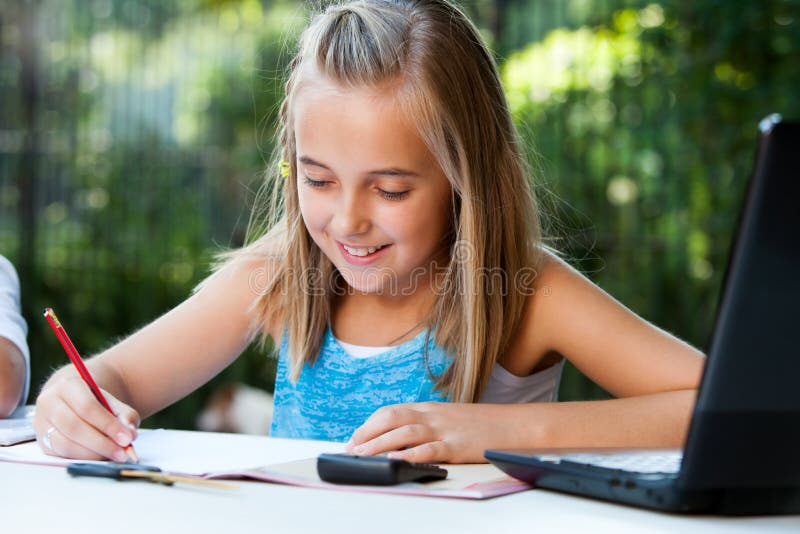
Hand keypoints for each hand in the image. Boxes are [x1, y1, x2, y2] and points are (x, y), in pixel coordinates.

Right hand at [34, 373, 139, 461]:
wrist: (73, 398)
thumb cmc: (96, 401)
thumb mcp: (113, 402)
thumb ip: (125, 415)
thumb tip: (130, 434)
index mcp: (67, 385)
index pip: (87, 407)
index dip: (108, 425)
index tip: (127, 438)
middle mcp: (49, 403)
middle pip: (74, 427)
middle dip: (101, 443)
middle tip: (123, 452)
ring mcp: (41, 423)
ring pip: (65, 444)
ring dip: (93, 454)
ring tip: (114, 455)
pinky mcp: (42, 442)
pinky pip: (61, 454)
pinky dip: (83, 458)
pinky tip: (100, 456)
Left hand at [345, 402, 522, 463]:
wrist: (516, 425)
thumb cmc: (483, 425)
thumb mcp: (451, 418)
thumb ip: (429, 423)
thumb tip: (403, 438)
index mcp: (430, 408)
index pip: (391, 411)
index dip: (369, 425)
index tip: (355, 439)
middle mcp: (433, 416)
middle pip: (392, 417)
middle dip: (367, 433)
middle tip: (351, 449)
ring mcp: (445, 430)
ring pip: (404, 432)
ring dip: (379, 444)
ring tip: (362, 456)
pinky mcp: (457, 446)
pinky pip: (429, 450)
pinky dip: (409, 455)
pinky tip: (396, 462)